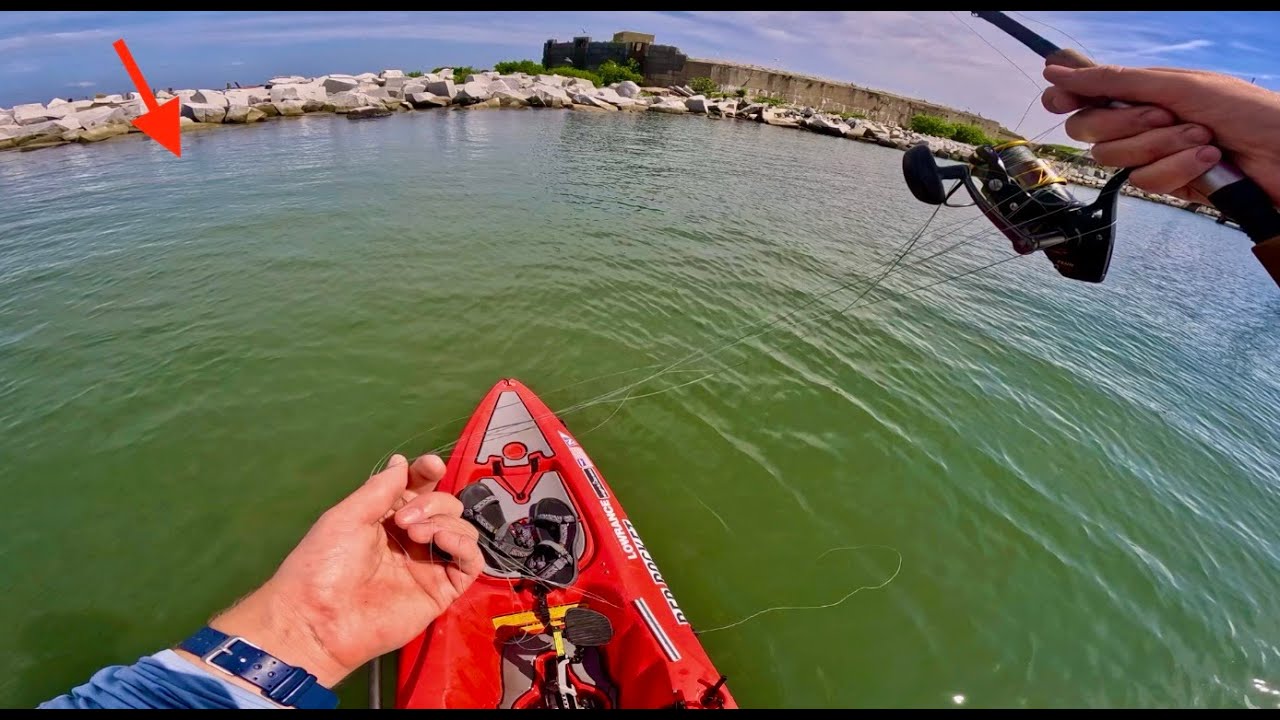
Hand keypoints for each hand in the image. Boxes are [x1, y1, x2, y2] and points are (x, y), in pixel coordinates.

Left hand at [180, 454, 483, 689]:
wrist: (318, 618)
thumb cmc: (324, 565)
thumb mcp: (347, 516)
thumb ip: (380, 488)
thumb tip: (401, 462)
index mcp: (387, 519)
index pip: (421, 489)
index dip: (429, 473)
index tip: (431, 466)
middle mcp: (412, 539)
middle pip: (446, 506)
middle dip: (431, 502)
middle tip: (403, 519)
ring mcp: (428, 565)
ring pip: (461, 529)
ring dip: (444, 521)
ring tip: (415, 534)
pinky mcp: (442, 590)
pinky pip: (470, 562)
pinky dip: (464, 545)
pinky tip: (442, 541)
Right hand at [1041, 64, 1279, 205]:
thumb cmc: (1247, 110)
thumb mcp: (1177, 87)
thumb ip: (1115, 81)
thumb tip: (1058, 72)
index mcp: (1145, 89)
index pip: (1087, 93)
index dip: (1069, 97)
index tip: (1061, 100)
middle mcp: (1142, 120)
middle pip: (1091, 130)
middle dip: (1128, 125)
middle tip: (1166, 116)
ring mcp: (1154, 153)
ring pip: (1117, 159)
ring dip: (1162, 147)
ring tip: (1202, 139)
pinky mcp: (1168, 182)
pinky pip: (1145, 181)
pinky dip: (1177, 170)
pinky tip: (1207, 161)